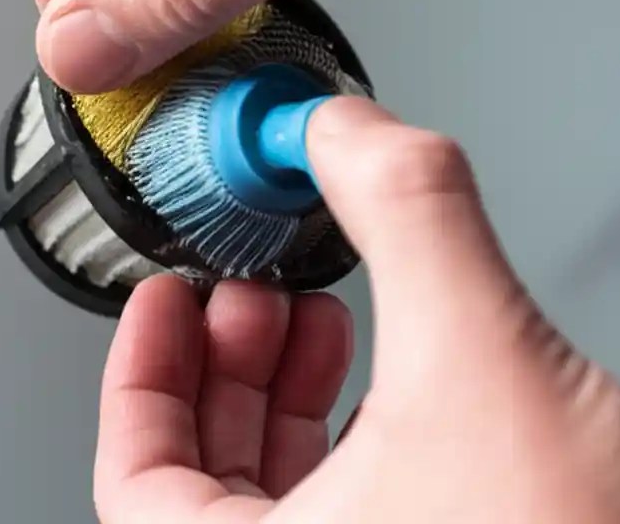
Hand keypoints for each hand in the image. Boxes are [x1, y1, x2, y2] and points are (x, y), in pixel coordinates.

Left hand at [94, 97, 619, 522]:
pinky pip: (360, 507)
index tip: (161, 298)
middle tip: (256, 286)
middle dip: (234, 360)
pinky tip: (403, 374)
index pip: (135, 476)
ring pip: (285, 494)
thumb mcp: (484, 359)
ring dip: (297, 392)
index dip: (140, 373)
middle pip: (207, 475)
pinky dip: (364, 433)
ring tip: (325, 310)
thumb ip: (411, 219)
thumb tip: (354, 134)